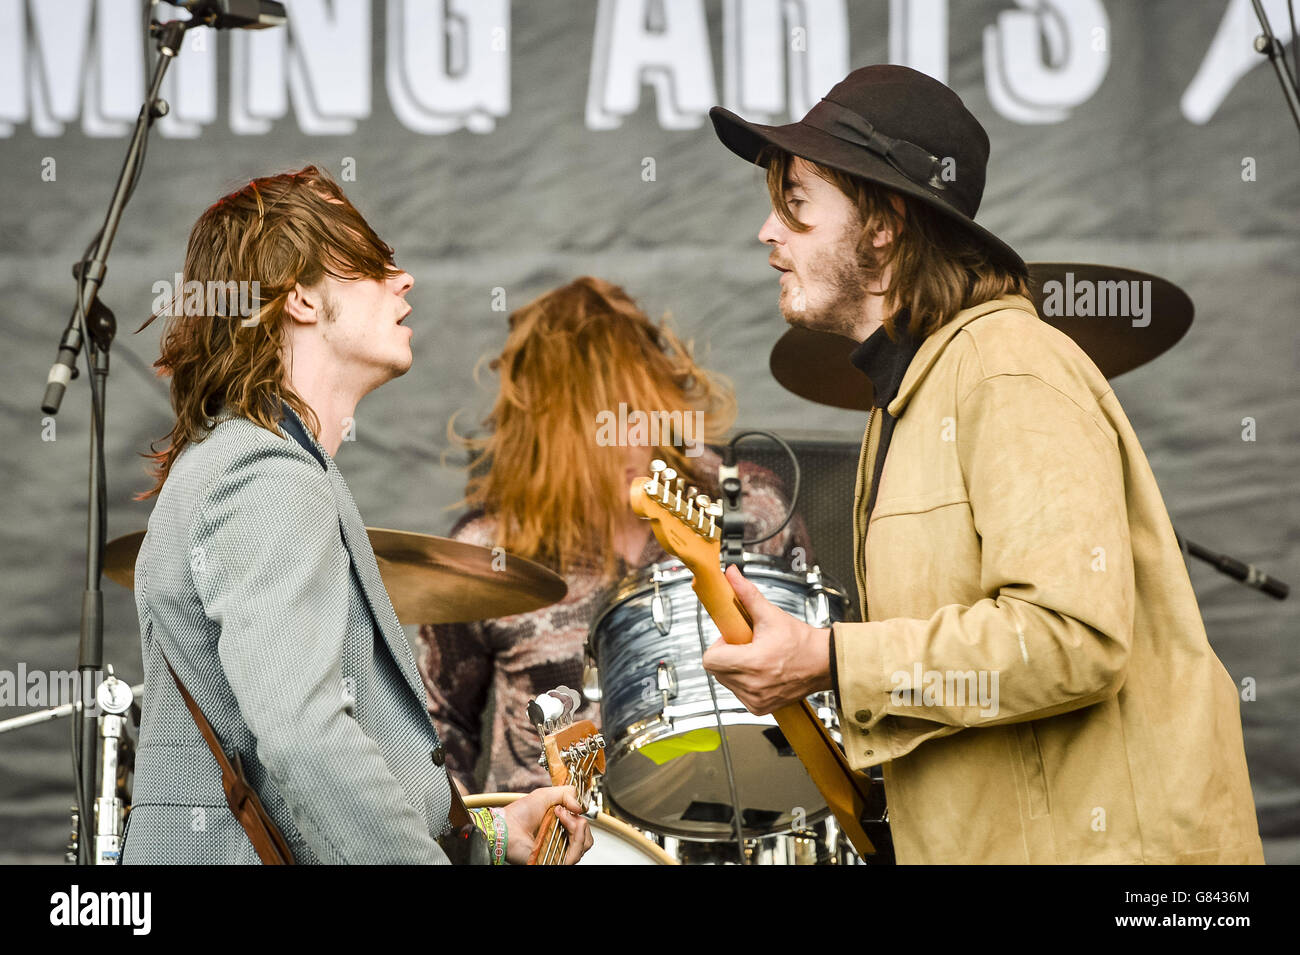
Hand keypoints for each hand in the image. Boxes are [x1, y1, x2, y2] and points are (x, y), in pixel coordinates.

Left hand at [501, 785, 592, 864]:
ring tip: (560, 818)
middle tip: (562, 813)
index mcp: (560, 829)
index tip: (568, 807)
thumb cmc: (519, 814)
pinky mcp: (556, 861)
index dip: (580, 817)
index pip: (583, 830)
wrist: (507, 826)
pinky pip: (576, 854)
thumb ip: (567, 793)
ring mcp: (559, 852)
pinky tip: (562, 826)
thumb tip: (582, 808)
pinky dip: (575, 837)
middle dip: (580, 822)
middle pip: (587, 838)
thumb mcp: (545, 795)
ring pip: (584, 844)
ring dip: (577, 827)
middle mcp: (561, 842)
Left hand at [702, 564, 831, 713]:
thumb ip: (747, 594)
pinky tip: (762, 672)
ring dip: (735, 669)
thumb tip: (731, 575)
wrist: (823, 663)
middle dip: (727, 655)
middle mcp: (752, 686)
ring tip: (757, 658)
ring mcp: (755, 700)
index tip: (734, 639)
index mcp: (752, 663)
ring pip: (726, 681)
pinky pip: (737, 693)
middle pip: (716, 670)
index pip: (710, 660)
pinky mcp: (758, 708)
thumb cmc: (800, 641)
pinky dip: (744, 682)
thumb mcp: (771, 614)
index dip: (719, 646)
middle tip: (748, 646)